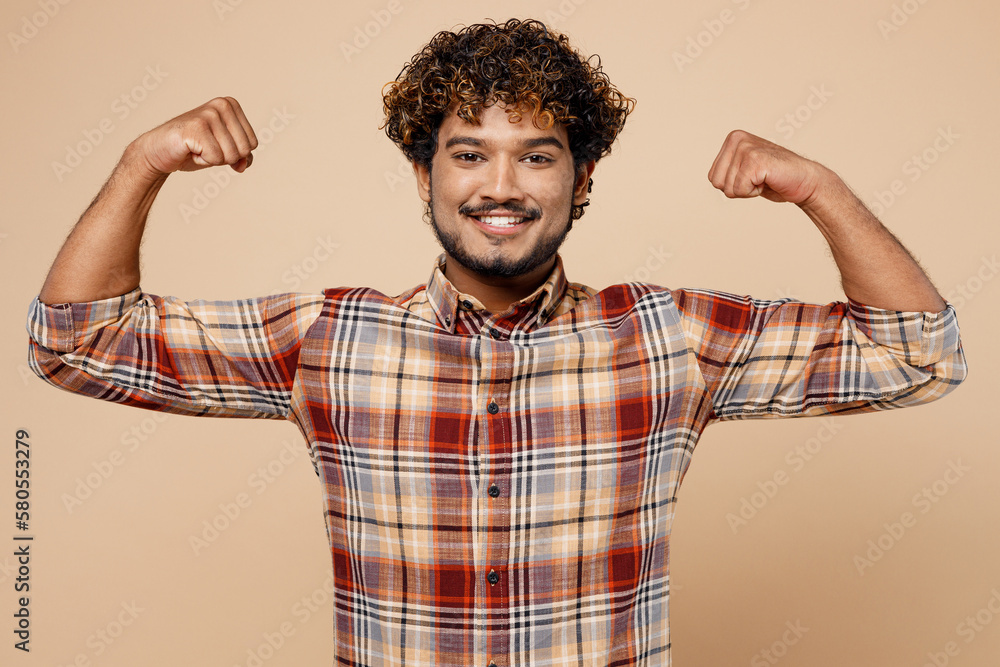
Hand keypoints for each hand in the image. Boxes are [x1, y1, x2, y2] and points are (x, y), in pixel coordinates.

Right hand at [129, 97, 258, 176]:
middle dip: (225, 158)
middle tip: (204, 148)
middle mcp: (221, 105)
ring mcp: (208, 114)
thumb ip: (241, 156)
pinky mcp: (196, 127)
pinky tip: (189, 150)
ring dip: (212, 159)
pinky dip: (202, 161)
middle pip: (244, 150)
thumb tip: (245, 164)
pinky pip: (216, 158)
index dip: (234, 154)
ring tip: (196, 148)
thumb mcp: (223, 152)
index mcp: (231, 105)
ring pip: (231, 155)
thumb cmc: (192, 150)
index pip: (252, 144)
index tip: (214, 145)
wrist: (158, 151)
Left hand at [707, 130, 828, 206]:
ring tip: (764, 178)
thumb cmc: (774, 178)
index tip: (752, 176)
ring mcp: (745, 148)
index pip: (713, 177)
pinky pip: (740, 189)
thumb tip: (712, 179)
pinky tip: (768, 180)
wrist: (804, 180)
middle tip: (758, 179)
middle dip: (737, 189)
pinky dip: (754, 192)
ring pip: (728, 188)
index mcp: (732, 139)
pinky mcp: (754, 160)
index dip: (732, 185)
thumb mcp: (744, 171)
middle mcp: (737, 139)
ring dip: (747, 190)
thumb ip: (728, 170)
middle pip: (717, 183)